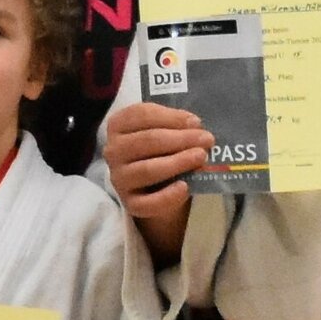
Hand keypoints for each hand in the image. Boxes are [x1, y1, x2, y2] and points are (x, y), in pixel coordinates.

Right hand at [104, 102, 209, 264]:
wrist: (158, 188)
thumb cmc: (161, 151)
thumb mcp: (165, 131)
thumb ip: (176, 126)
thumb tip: (194, 126)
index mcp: (118, 126)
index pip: (141, 115)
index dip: (170, 117)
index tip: (196, 122)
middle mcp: (113, 151)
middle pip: (146, 141)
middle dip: (181, 139)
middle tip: (207, 140)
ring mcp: (119, 179)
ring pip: (147, 169)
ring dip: (178, 162)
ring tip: (201, 158)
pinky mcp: (130, 204)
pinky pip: (148, 202)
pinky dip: (168, 196)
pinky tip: (185, 187)